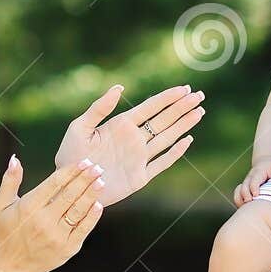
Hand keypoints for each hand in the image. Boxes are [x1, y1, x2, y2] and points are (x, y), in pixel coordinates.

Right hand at [0, 155, 105, 271]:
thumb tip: (15, 159)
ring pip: (79, 211)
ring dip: (91, 195)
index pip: (55, 184)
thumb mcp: (2, 204)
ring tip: (101, 181)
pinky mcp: (67, 248)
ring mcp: (57, 236)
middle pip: (70, 195)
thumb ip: (10, 180)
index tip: (83, 162)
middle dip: (85, 179)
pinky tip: (98, 205)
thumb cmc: (8, 231)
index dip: (71, 171)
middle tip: (97, 168)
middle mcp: (44, 221)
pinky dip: (92, 217)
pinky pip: (83, 229)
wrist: (11, 265)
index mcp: (29, 207)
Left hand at [55, 84, 204, 205]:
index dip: (168, 97)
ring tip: (199, 112)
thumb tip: (118, 87)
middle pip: (164, 120)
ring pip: (167, 138)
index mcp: (121, 125)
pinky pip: (162, 163)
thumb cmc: (70, 154)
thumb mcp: (80, 127)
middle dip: (182, 107)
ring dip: (184, 125)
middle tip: (200, 95)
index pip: (150, 108)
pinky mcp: (139, 177)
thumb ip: (99, 108)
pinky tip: (187, 141)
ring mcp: (138, 158)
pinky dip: (175, 153)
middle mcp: (134, 139)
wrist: (70, 184)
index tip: (185, 88)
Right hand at [234, 157, 270, 206]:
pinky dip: (238, 202)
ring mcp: (245, 184)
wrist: (263, 163)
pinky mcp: (243, 190)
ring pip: (238, 193)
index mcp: (257, 173)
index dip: (254, 188)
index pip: (253, 181)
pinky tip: (245, 208)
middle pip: (243, 188)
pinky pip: (237, 196)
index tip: (256, 195)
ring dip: (240, 200)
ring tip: (247, 208)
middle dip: (246, 196)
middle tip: (251, 203)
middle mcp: (249, 179)